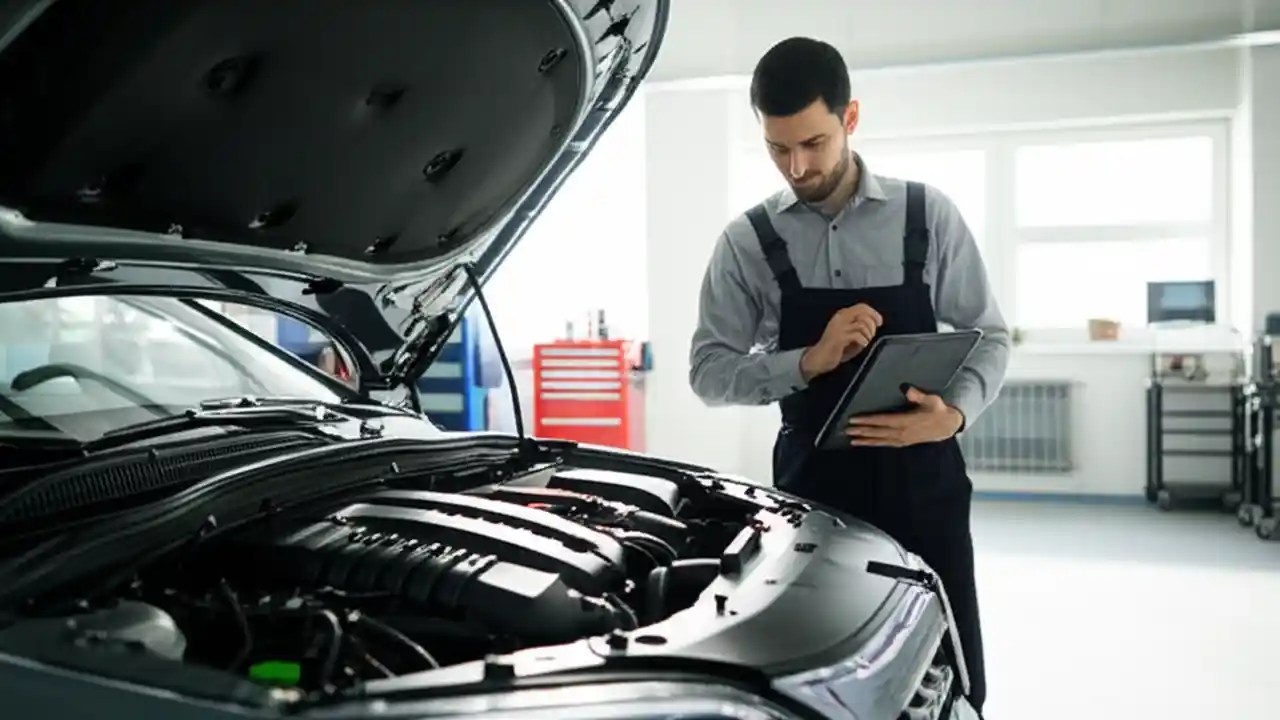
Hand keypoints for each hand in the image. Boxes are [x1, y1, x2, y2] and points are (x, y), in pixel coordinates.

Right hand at [800, 303, 882, 380]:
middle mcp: (840, 318)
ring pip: (862, 324)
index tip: (879, 322)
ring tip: (865, 342)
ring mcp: (839, 327)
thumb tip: (874, 325)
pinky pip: (858, 336)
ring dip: (868, 335)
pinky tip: (861, 346)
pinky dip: (863, 341)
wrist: (819, 359)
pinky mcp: (839, 338)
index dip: (874, 313)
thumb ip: (860, 328)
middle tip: (871, 335)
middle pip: (864, 313)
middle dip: (872, 325)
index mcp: (842, 315)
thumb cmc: (835, 349)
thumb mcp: (850, 334)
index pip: (862, 306)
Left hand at [845, 387, 963, 446]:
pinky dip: (874, 444)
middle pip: (879, 432)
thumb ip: (919, 395)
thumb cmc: (938, 409)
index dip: (869, 420)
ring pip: (881, 440)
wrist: (947, 426)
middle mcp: (903, 432)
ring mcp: (903, 439)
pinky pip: (886, 444)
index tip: (855, 418)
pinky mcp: (903, 443)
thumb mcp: (932, 400)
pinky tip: (864, 443)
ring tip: (851, 439)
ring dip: (865, 439)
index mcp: (907, 421)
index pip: (884, 420)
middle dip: (862, 430)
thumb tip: (907, 389)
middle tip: (847, 429)